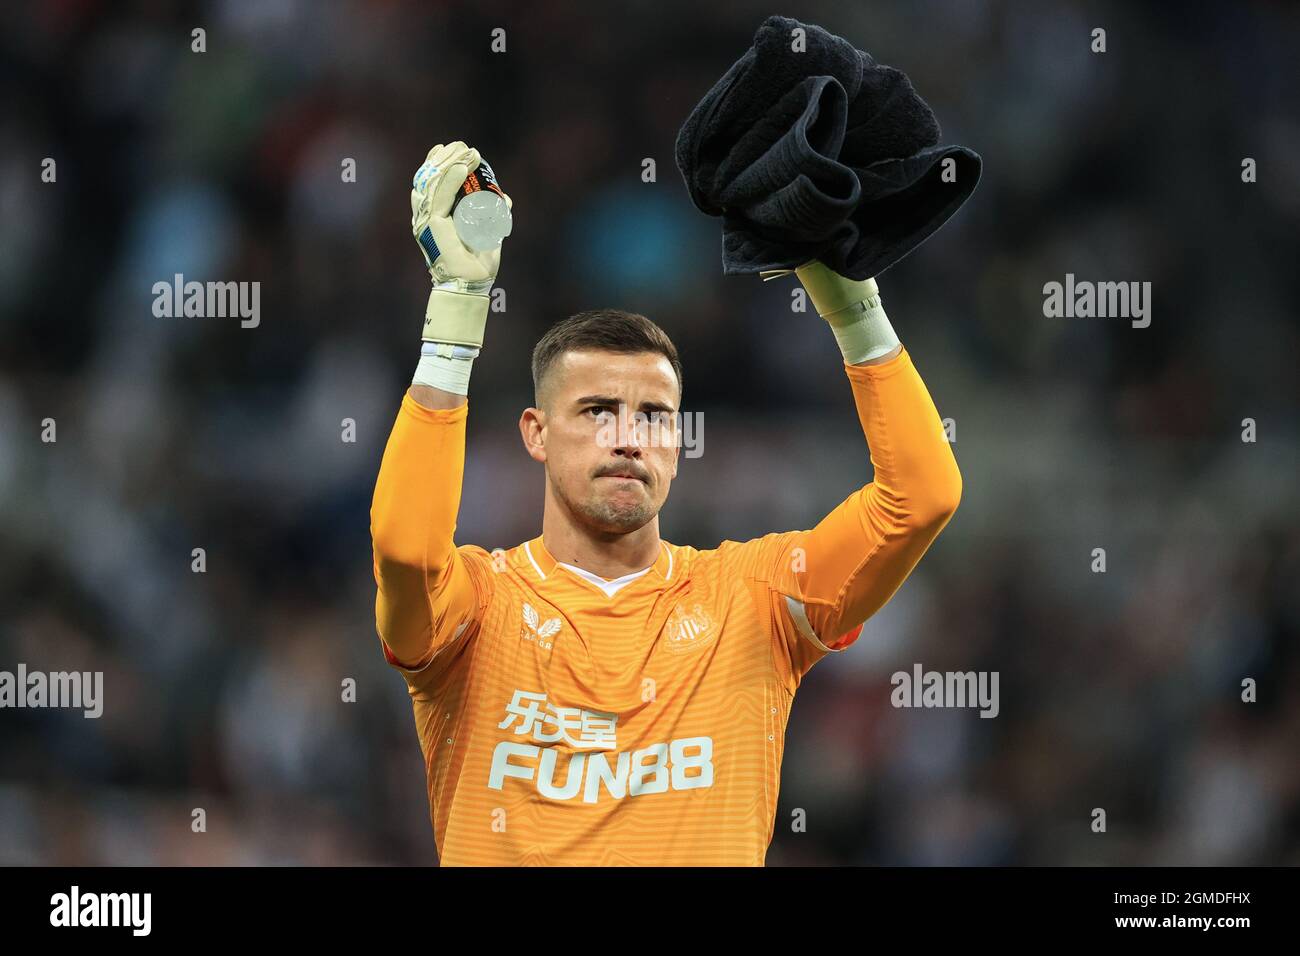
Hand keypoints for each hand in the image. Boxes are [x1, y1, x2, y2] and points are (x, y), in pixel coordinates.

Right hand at [410, 141, 512, 289]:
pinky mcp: (432, 226)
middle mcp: (426, 215)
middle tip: (463, 146)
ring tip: (467, 152)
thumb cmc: (477, 262)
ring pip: (434, 183)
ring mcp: (426, 220)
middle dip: (445, 158)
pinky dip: (450, 181)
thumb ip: (493, 216)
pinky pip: (440, 198)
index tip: (453, 148)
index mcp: (434, 215)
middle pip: (429, 178)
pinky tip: (460, 168)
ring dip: (450, 164)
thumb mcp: (487, 232)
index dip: (438, 162)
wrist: (472, 283)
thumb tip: (505, 198)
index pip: (430, 182)